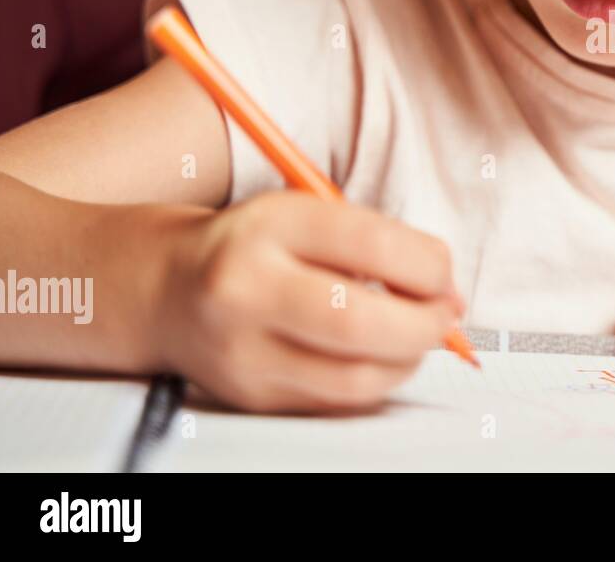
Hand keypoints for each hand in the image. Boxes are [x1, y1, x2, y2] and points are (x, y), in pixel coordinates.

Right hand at [153, 191, 462, 412]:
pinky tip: (380, 356)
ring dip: (408, 359)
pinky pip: (337, 401)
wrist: (168, 289)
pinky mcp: (251, 395)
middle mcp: (246, 288)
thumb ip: (375, 241)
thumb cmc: (258, 245)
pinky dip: (376, 380)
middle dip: (425, 324)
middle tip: (445, 315)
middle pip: (360, 322)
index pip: (370, 244)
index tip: (444, 274)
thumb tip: (446, 287)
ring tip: (416, 336)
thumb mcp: (305, 214)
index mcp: (269, 226)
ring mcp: (243, 350)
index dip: (427, 266)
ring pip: (355, 377)